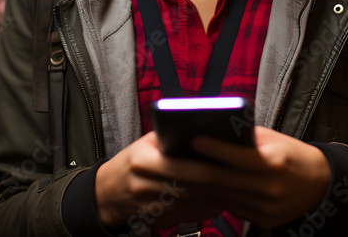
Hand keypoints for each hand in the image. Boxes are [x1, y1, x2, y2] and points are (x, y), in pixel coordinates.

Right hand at [94, 131, 224, 229]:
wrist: (108, 191)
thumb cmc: (132, 160)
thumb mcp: (145, 143)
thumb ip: (168, 136)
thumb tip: (202, 127)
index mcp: (143, 160)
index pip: (181, 165)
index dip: (206, 165)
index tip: (228, 160)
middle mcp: (145, 185)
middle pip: (190, 186)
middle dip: (217, 182)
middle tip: (239, 176)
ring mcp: (151, 206)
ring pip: (192, 203)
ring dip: (215, 196)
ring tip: (236, 186)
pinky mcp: (157, 220)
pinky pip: (188, 216)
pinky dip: (206, 209)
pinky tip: (220, 201)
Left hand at [190, 126, 330, 228]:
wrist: (320, 184)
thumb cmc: (292, 154)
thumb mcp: (273, 139)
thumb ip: (245, 138)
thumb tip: (213, 130)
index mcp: (274, 164)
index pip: (238, 157)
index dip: (214, 149)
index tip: (193, 139)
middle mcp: (270, 189)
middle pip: (223, 181)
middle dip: (192, 171)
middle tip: (170, 161)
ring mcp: (266, 209)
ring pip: (222, 197)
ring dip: (197, 187)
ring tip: (176, 175)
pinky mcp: (263, 221)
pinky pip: (232, 208)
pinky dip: (214, 198)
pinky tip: (198, 189)